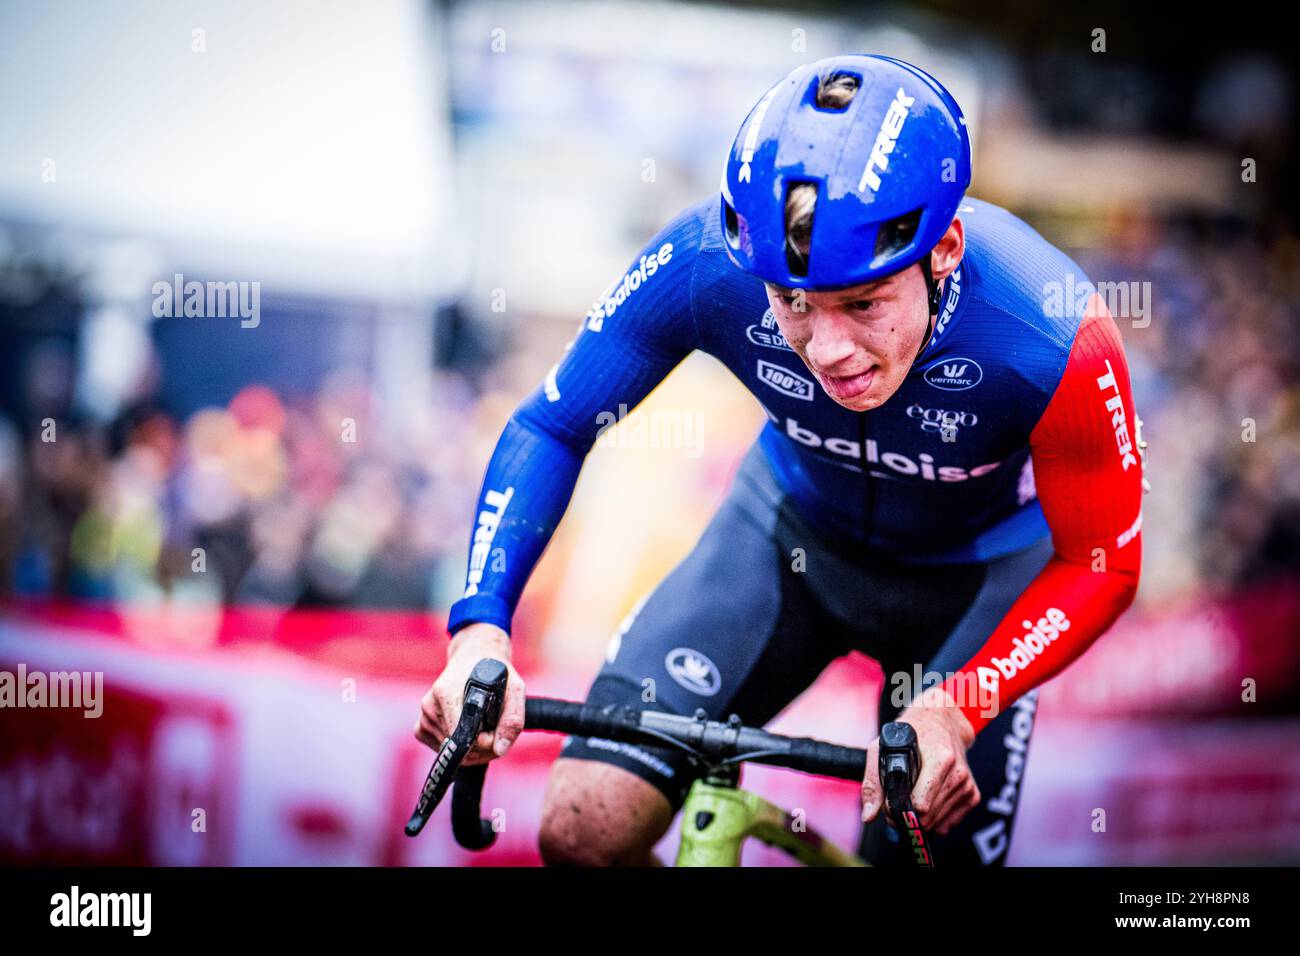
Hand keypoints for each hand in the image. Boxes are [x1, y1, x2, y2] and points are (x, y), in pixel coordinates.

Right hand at [414, 623, 524, 766]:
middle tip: (492, 729)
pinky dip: (456, 747)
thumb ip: (512, 719)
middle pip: (457, 747)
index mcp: (446, 693)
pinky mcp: (420, 726)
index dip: (484, 742)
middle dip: (479, 746)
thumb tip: (500, 749)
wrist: (473, 658)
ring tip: (480, 725)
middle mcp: (430, 704)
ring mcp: (423, 716)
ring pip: (449, 751)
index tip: (495, 732)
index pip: (463, 738)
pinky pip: (439, 749)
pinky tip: (466, 730)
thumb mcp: (514, 689)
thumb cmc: (494, 674)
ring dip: (470, 747)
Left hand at [860, 685, 978, 835]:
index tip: (890, 803)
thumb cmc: (910, 734)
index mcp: (940, 759)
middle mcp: (957, 773)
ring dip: (920, 820)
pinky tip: (926, 801)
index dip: (899, 809)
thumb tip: (869, 815)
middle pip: (927, 818)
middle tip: (896, 803)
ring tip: (910, 799)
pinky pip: (948, 825)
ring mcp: (967, 785)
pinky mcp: (973, 795)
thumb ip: (873, 783)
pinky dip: (934, 820)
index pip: (920, 804)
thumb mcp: (881, 748)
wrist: (941, 721)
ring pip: (937, 824)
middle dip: (907, 817)